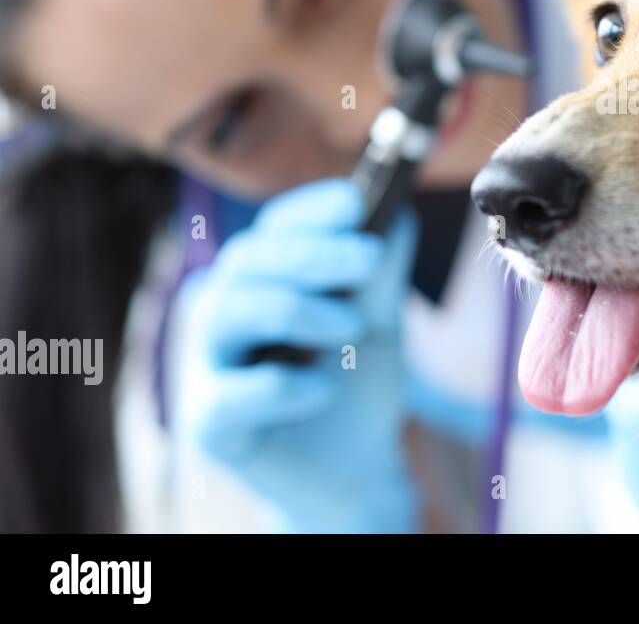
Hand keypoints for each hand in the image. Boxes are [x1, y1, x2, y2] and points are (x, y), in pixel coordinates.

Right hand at [174, 179, 419, 531]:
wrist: (357, 468)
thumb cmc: (356, 383)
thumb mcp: (379, 321)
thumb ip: (382, 274)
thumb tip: (397, 215)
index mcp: (263, 280)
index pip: (272, 229)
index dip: (309, 212)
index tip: (356, 203)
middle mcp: (225, 313)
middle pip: (247, 261)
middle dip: (312, 253)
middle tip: (369, 257)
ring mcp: (209, 366)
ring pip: (228, 314)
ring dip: (295, 310)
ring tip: (352, 326)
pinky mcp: (208, 424)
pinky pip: (227, 396)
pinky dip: (279, 387)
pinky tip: (322, 391)